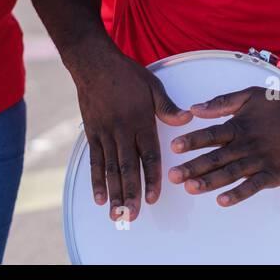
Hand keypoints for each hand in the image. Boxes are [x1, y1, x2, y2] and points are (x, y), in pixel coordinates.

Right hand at [67, 41, 190, 221]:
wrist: (94, 63)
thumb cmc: (127, 74)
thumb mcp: (153, 85)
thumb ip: (168, 107)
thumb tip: (188, 118)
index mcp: (141, 120)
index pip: (148, 155)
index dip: (151, 178)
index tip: (153, 198)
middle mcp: (122, 130)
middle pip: (127, 168)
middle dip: (130, 194)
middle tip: (132, 216)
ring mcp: (105, 133)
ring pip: (110, 169)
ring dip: (114, 193)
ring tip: (116, 214)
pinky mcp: (92, 133)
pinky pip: (95, 160)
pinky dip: (96, 180)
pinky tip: (100, 198)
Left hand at [168, 87, 279, 206]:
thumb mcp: (251, 95)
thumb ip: (222, 102)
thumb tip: (195, 108)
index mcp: (240, 125)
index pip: (211, 134)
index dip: (192, 140)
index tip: (174, 147)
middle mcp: (247, 144)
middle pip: (216, 157)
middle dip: (193, 167)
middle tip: (173, 175)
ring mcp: (261, 160)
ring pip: (231, 173)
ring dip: (210, 181)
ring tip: (191, 188)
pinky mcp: (275, 173)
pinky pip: (254, 186)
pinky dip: (238, 193)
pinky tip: (222, 200)